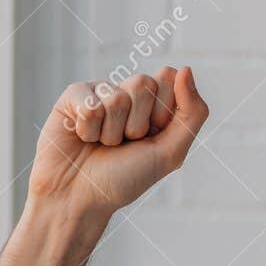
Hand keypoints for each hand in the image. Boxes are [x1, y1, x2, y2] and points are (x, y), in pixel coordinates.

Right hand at [30, 65, 207, 217]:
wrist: (80, 196)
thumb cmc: (125, 178)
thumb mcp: (170, 152)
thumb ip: (191, 113)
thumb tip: (186, 69)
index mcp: (156, 107)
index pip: (169, 77)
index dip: (162, 112)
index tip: (151, 137)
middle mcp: (129, 96)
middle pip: (143, 83)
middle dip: (137, 124)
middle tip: (124, 144)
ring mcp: (101, 93)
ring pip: (117, 97)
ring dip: (111, 132)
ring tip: (102, 145)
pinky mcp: (74, 95)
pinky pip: (90, 102)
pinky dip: (88, 129)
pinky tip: (82, 137)